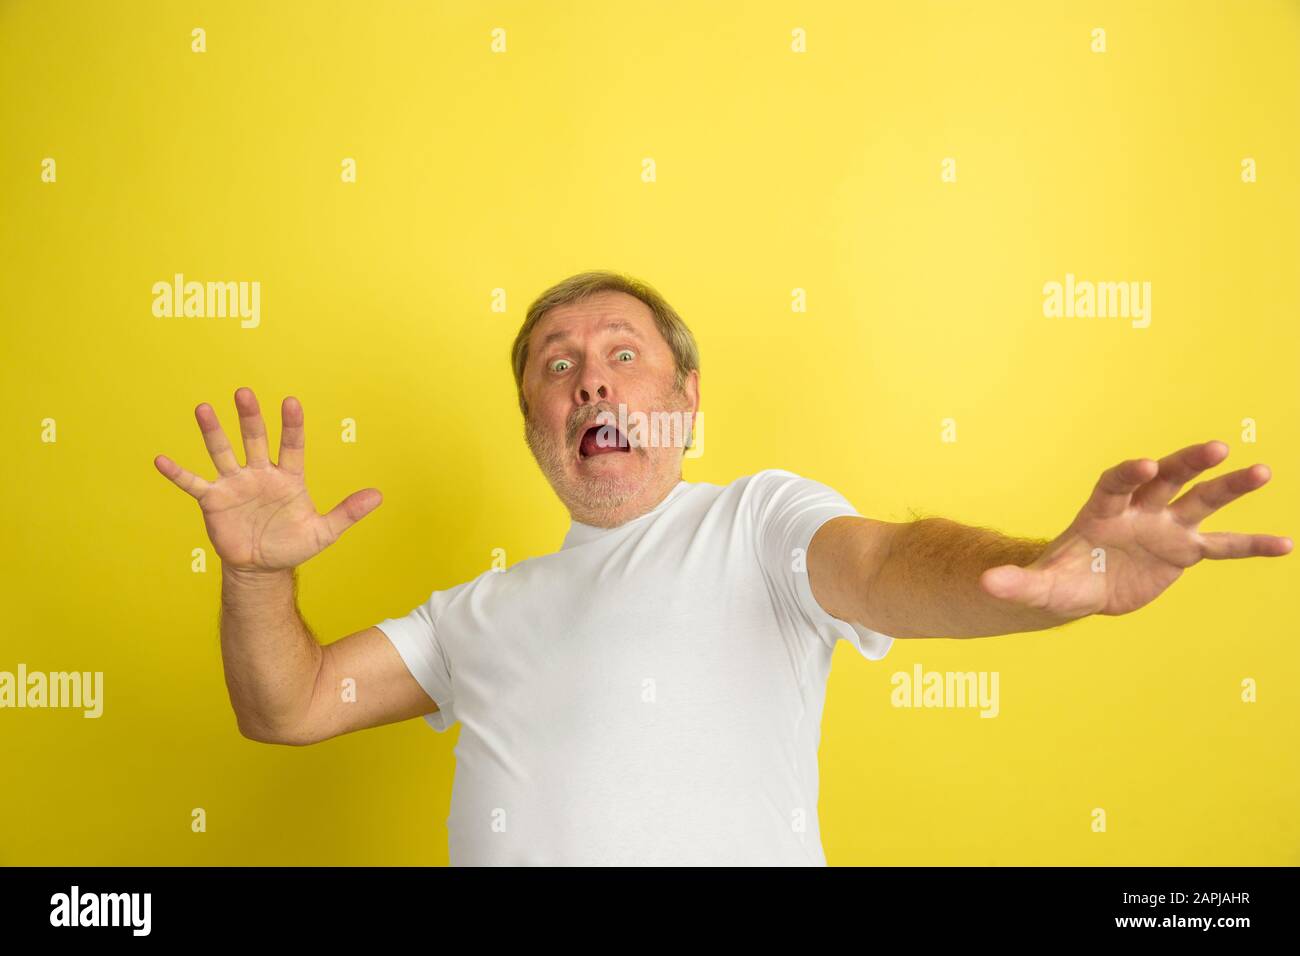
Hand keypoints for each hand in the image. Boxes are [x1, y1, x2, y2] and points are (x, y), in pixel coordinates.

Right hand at [154, 387, 381, 571]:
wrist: (263, 568)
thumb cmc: (293, 545)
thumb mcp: (324, 532)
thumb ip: (348, 512)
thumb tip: (379, 496)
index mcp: (288, 477)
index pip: (292, 445)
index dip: (292, 425)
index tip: (291, 402)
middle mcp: (260, 474)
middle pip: (254, 439)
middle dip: (249, 417)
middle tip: (244, 393)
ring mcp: (235, 484)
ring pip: (223, 452)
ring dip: (212, 432)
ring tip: (203, 408)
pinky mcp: (214, 500)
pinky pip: (193, 483)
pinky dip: (177, 473)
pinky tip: (160, 459)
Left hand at [979, 440, 1291, 619]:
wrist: (1083, 588)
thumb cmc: (1058, 579)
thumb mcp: (1039, 586)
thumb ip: (1018, 582)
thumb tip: (987, 584)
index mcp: (1101, 511)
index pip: (1115, 484)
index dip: (1129, 474)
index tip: (1144, 465)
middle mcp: (1138, 510)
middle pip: (1166, 479)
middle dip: (1187, 463)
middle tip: (1216, 448)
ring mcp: (1165, 528)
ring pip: (1200, 501)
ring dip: (1230, 487)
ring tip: (1262, 472)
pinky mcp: (1184, 551)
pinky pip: (1222, 546)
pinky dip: (1251, 545)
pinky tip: (1284, 544)